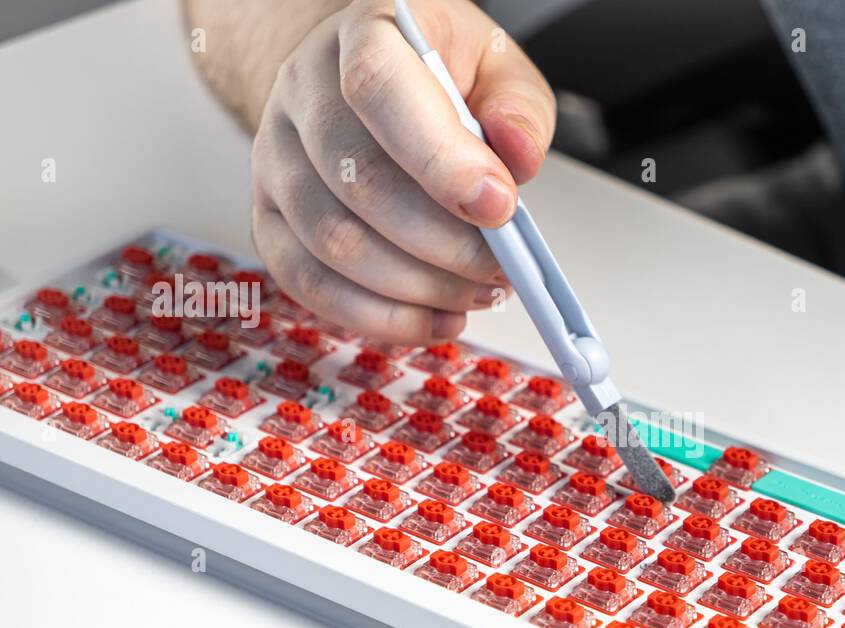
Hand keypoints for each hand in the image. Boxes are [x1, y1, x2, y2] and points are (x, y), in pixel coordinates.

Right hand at [250, 0, 554, 341]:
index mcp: (362, 34)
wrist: (364, 82)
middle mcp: (302, 92)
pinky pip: (308, 283)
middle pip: (358, 180)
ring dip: (418, 287)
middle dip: (444, 244)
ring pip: (332, 242)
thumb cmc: (435, 74)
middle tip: (501, 268)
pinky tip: (433, 318)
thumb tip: (518, 157)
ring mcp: (275, 158)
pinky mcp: (269, 218)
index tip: (499, 207)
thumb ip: (517, 108)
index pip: (379, 89)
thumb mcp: (493, 66)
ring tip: (477, 293)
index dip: (440, 159)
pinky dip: (379, 317)